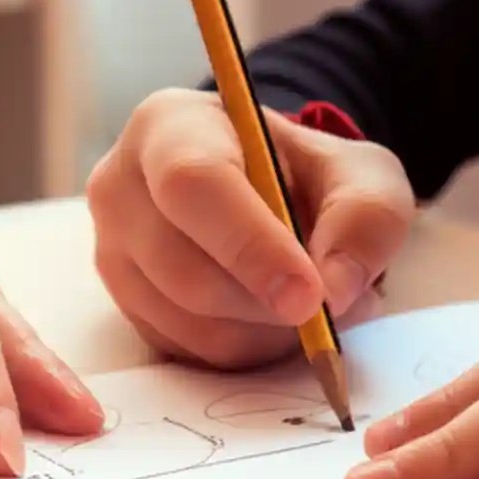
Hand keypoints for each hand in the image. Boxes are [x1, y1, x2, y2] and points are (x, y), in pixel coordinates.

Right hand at [86, 89, 413, 368]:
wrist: (267, 198)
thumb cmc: (304, 177)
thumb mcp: (361, 175)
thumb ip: (366, 218)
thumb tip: (335, 290)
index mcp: (169, 127)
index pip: (192, 183)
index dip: (251, 245)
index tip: (309, 295)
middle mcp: (120, 187)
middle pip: (183, 268)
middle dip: (265, 303)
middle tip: (325, 309)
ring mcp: (112, 252)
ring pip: (186, 320)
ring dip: (263, 331)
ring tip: (304, 304)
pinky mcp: (124, 307)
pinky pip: (186, 351)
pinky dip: (245, 350)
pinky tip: (271, 319)